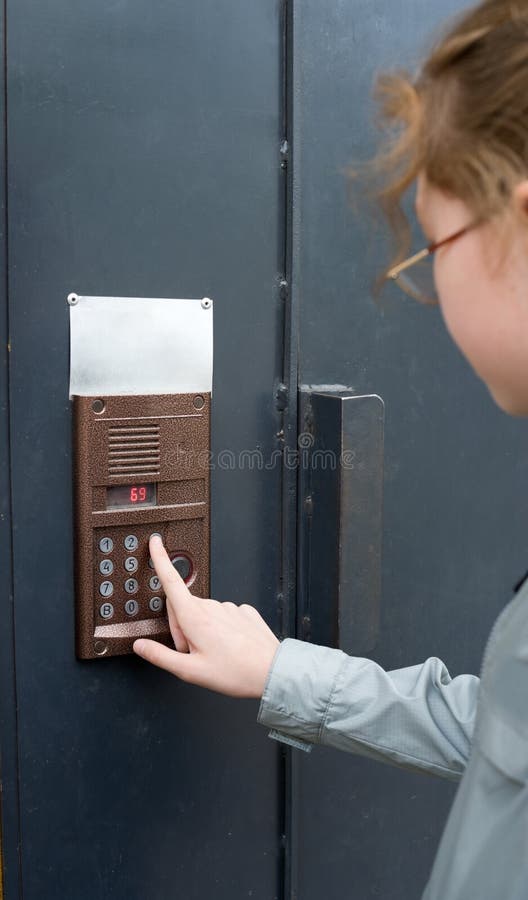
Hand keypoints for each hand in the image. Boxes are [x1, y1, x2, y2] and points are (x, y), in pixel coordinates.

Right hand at [133, 534, 280, 697]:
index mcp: (195, 617)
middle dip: (181, 627)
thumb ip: (160, 656)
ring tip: (214, 653)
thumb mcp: (189, 671)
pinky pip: (224, 616)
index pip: (171, 581)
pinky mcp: (244, 611)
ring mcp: (229, 606)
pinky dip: (220, 629)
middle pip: (183, 607)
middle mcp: (212, 606)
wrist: (271, 671)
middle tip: (192, 652)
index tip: (155, 542)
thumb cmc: (234, 672)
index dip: (160, 559)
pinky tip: (229, 646)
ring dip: (201, 629)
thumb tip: (141, 646)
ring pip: (204, 613)